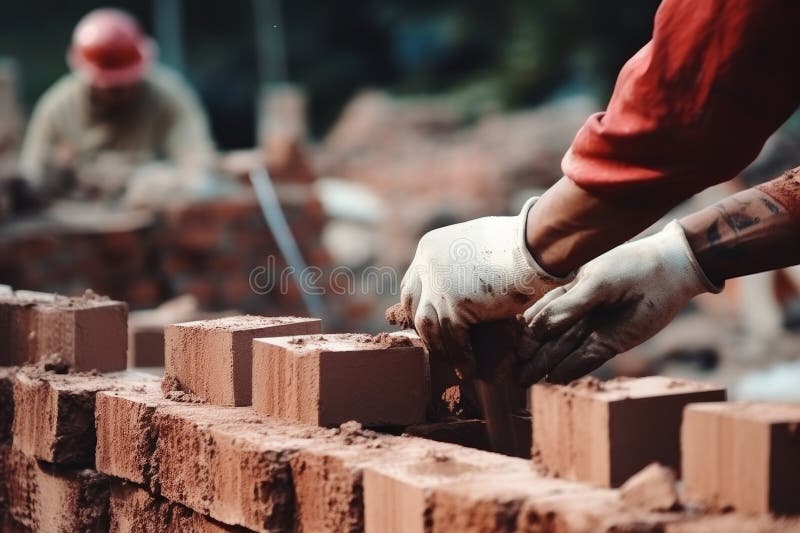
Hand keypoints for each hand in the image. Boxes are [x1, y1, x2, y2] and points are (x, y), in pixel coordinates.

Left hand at [400, 197, 566, 375]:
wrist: (534, 246)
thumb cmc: (518, 245)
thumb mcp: (477, 247)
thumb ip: (460, 262)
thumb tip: (462, 283)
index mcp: (430, 247)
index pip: (414, 283)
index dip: (422, 305)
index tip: (434, 323)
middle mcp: (427, 263)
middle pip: (412, 304)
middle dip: (423, 327)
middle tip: (440, 346)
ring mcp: (437, 283)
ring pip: (426, 326)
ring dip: (439, 347)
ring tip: (455, 363)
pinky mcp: (453, 303)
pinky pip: (452, 339)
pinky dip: (460, 357)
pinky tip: (470, 368)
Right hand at [518, 221, 721, 384]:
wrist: (671, 270)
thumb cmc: (630, 267)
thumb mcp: (597, 282)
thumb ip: (569, 305)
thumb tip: (539, 328)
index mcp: (567, 292)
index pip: (540, 316)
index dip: (526, 333)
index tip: (515, 350)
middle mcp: (577, 313)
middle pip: (548, 338)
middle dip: (531, 356)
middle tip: (515, 374)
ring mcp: (593, 329)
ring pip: (563, 350)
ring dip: (546, 365)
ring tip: (527, 381)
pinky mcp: (611, 343)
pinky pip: (586, 359)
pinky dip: (571, 369)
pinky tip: (555, 378)